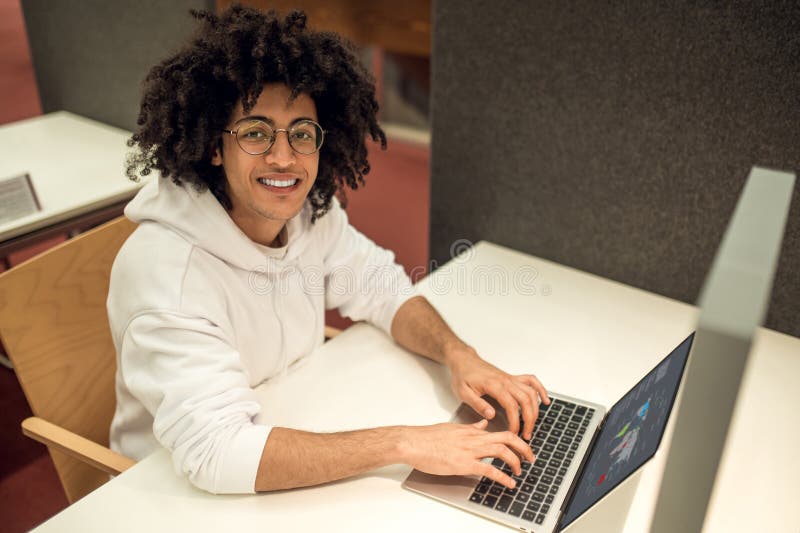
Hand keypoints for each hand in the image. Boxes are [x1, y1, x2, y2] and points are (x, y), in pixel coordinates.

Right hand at [399, 419, 533, 487]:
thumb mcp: (452, 427)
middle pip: (507, 438)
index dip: (515, 439)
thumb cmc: (427, 437)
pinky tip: (509, 483)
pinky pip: (488, 469)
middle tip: (531, 458)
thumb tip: (483, 424)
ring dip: (515, 461)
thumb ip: (470, 427)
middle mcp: (474, 438)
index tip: (522, 448)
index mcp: (471, 430)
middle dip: (523, 448)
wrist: (413, 442)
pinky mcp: (463, 463)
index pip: (500, 431)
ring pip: (501, 450)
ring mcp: (469, 450)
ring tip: (521, 470)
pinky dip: (502, 476)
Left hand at [446, 345, 549, 439]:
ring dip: (535, 410)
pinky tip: (545, 400)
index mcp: (494, 385)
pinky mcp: (512, 378)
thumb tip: (491, 415)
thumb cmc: (463, 375)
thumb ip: (477, 404)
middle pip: (525, 400)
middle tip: (526, 434)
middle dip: (529, 419)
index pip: (511, 405)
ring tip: (532, 424)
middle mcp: (506, 381)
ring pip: (531, 393)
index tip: (514, 432)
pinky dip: (541, 390)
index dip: (515, 421)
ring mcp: (510, 378)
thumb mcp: (463, 392)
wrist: (464, 360)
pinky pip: (531, 381)